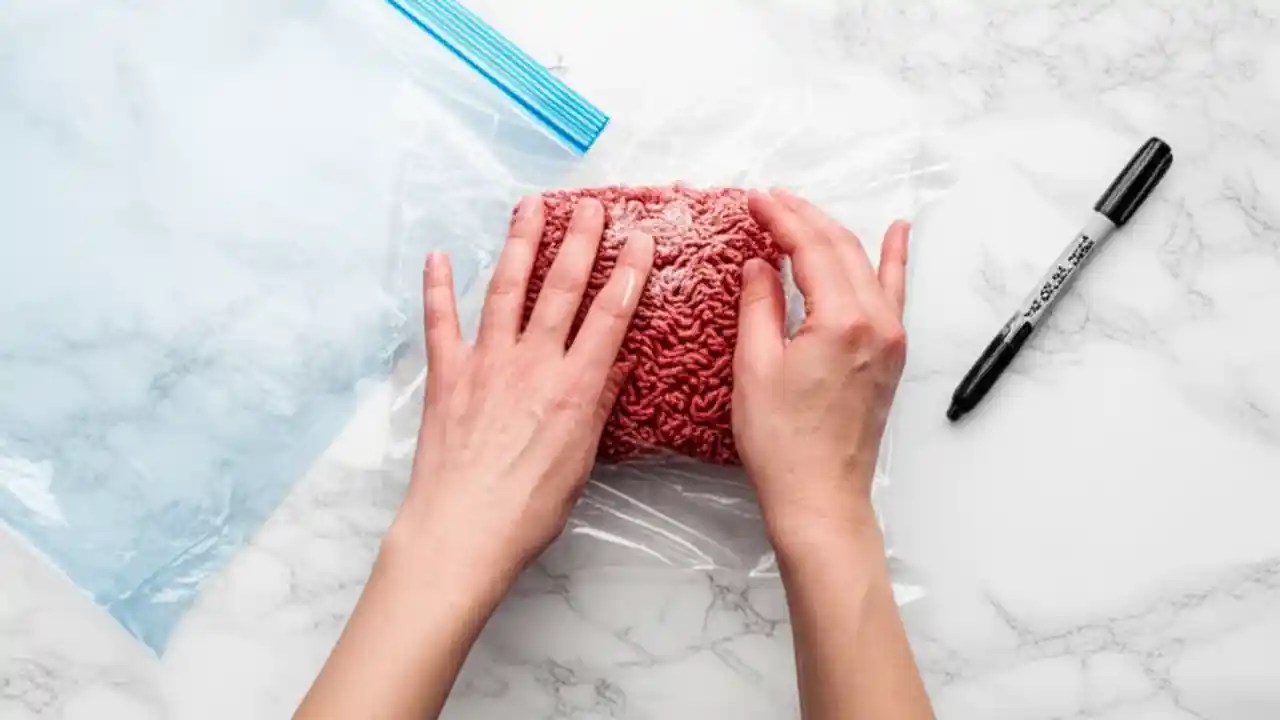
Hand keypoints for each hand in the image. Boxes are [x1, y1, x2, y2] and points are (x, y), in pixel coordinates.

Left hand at [389, 196, 654, 585]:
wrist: (462, 530)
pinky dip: (437, 287)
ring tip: (528, 207)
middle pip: (561, 289)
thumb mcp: (581, 461)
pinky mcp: (446, 375)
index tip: (640, 239)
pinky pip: (440, 322)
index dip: (628, 273)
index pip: (610, 316)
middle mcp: (532, 363)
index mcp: (574, 386)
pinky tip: (438, 256)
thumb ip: (597, 407)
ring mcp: (486, 363)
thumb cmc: (529, 509)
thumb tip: (613, 365)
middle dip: (578, 241)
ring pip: (506, 290)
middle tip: (588, 205)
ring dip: (518, 244)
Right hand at [732, 189, 908, 547]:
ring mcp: (890, 340)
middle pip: (841, 250)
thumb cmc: (784, 445)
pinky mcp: (891, 357)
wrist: (820, 497)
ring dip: (835, 234)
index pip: (811, 249)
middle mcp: (877, 324)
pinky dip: (893, 261)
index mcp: (841, 322)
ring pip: (865, 266)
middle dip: (804, 218)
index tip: (756, 201)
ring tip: (807, 211)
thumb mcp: (754, 367)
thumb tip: (761, 265)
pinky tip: (899, 235)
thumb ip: (759, 306)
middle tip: (771, 201)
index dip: (781, 219)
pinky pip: (894, 294)